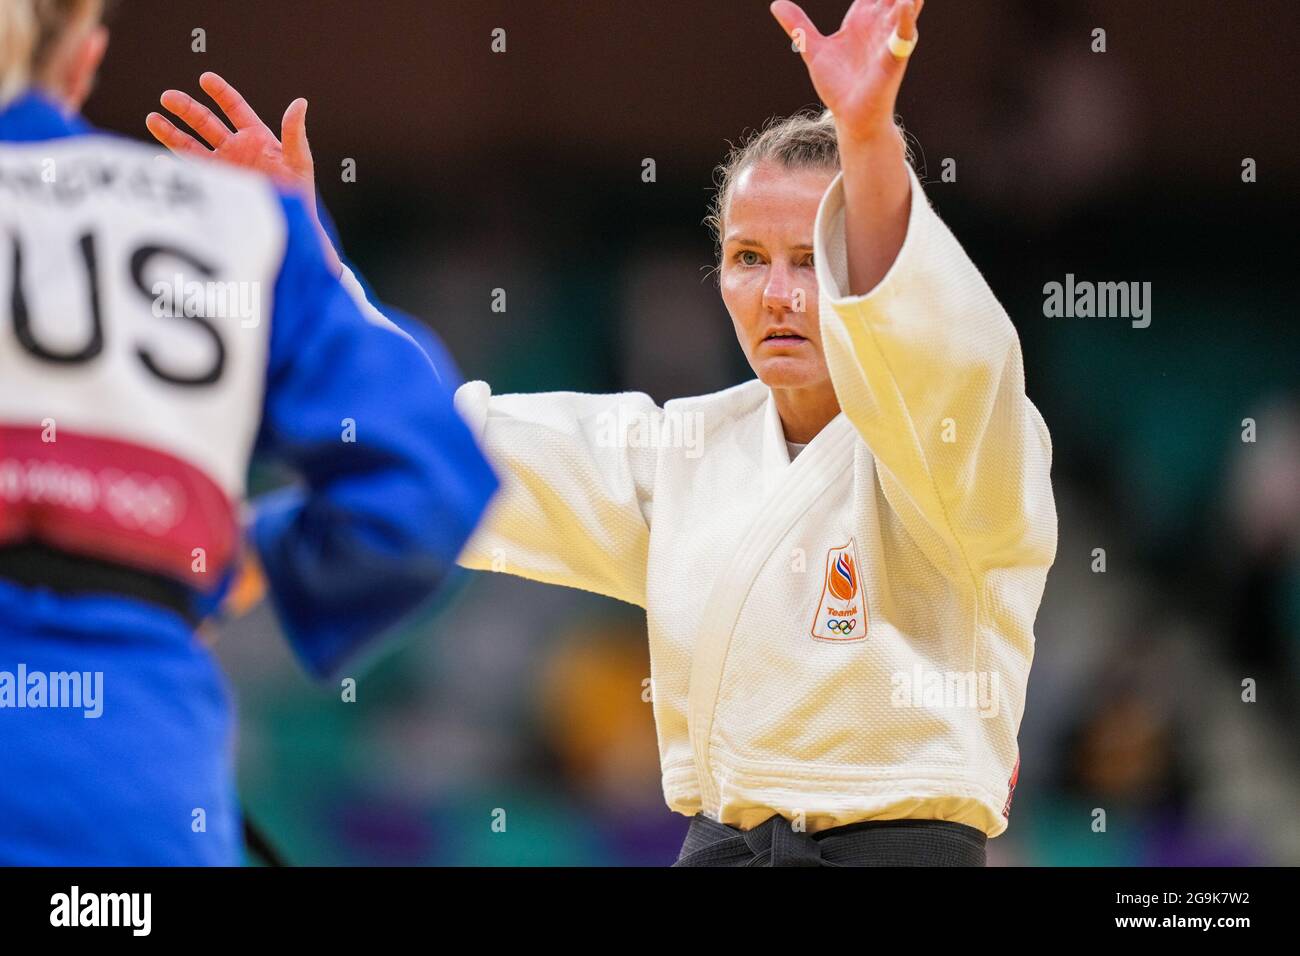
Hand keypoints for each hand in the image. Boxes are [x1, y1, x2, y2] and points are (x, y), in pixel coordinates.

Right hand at [147, 72, 314, 194]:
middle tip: (168, 97)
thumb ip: (294, 133)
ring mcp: (222, 165)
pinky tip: (160, 162)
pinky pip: (191, 173)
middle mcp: (235, 147)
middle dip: (187, 108)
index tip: (205, 79)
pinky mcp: (215, 184)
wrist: (288, 223)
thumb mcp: (298, 160)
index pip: (234, 107)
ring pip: (191, 144)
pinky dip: (174, 168)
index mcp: (255, 136)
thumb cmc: (299, 192)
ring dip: (171, 132)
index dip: (220, 92)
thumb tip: (300, 102)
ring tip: (152, 119)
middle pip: (206, 122)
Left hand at [770, 0, 922, 142]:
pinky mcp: (894, 58)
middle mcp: (880, 23)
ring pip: (903, 5)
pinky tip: (904, 3)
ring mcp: (889, 38)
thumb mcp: (814, 50)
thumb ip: (799, 26)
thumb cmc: (838, 85)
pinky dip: (904, 18)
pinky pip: (903, 34)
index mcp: (863, 16)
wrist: (851, 117)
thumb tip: (776, 4)